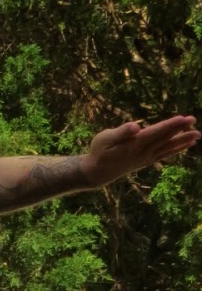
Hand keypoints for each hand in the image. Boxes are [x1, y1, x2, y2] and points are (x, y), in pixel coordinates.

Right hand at [83, 115, 198, 186]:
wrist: (98, 172)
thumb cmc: (99, 151)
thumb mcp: (104, 139)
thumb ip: (121, 132)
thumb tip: (136, 127)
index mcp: (133, 145)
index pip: (155, 133)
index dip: (169, 126)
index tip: (183, 119)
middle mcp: (143, 153)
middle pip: (164, 139)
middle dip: (180, 129)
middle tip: (193, 120)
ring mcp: (146, 158)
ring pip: (168, 148)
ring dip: (183, 140)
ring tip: (197, 135)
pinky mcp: (147, 161)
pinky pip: (166, 154)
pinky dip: (177, 149)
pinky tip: (187, 144)